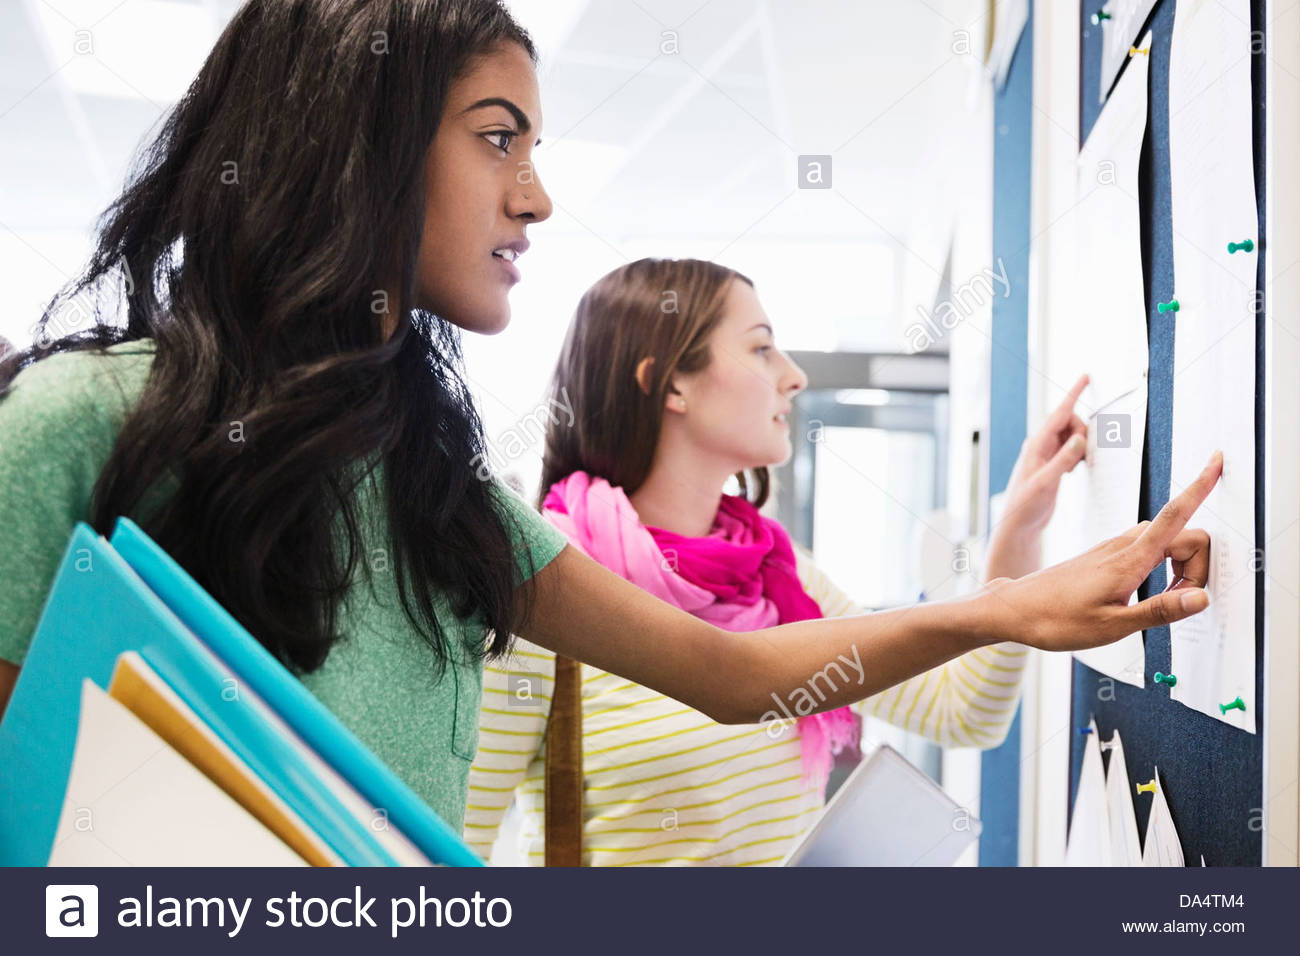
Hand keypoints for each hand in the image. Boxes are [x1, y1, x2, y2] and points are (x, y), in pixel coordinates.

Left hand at [979, 451, 1221, 651]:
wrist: (1013, 610)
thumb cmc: (1055, 619)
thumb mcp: (1113, 625)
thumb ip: (1161, 611)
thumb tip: (1201, 598)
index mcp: (1129, 560)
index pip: (1176, 514)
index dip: (1201, 486)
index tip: (1217, 461)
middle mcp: (1121, 546)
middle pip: (1182, 533)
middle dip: (1197, 564)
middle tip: (1180, 600)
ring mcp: (1111, 548)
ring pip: (1164, 540)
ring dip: (1178, 566)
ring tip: (1161, 600)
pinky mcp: (1103, 555)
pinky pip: (1145, 548)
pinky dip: (1160, 567)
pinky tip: (1145, 594)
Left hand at [1000, 374, 1089, 535]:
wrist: (1020, 524)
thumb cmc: (1026, 505)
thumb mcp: (1046, 482)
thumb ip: (1063, 460)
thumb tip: (1079, 438)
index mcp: (1036, 445)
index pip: (1058, 414)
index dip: (1073, 394)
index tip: (1085, 377)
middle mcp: (1041, 446)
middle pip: (1070, 423)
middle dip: (1082, 432)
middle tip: (1081, 456)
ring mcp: (1047, 455)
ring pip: (1073, 436)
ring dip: (1081, 445)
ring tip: (1075, 467)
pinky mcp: (1053, 465)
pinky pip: (1072, 449)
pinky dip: (1079, 453)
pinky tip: (1075, 469)